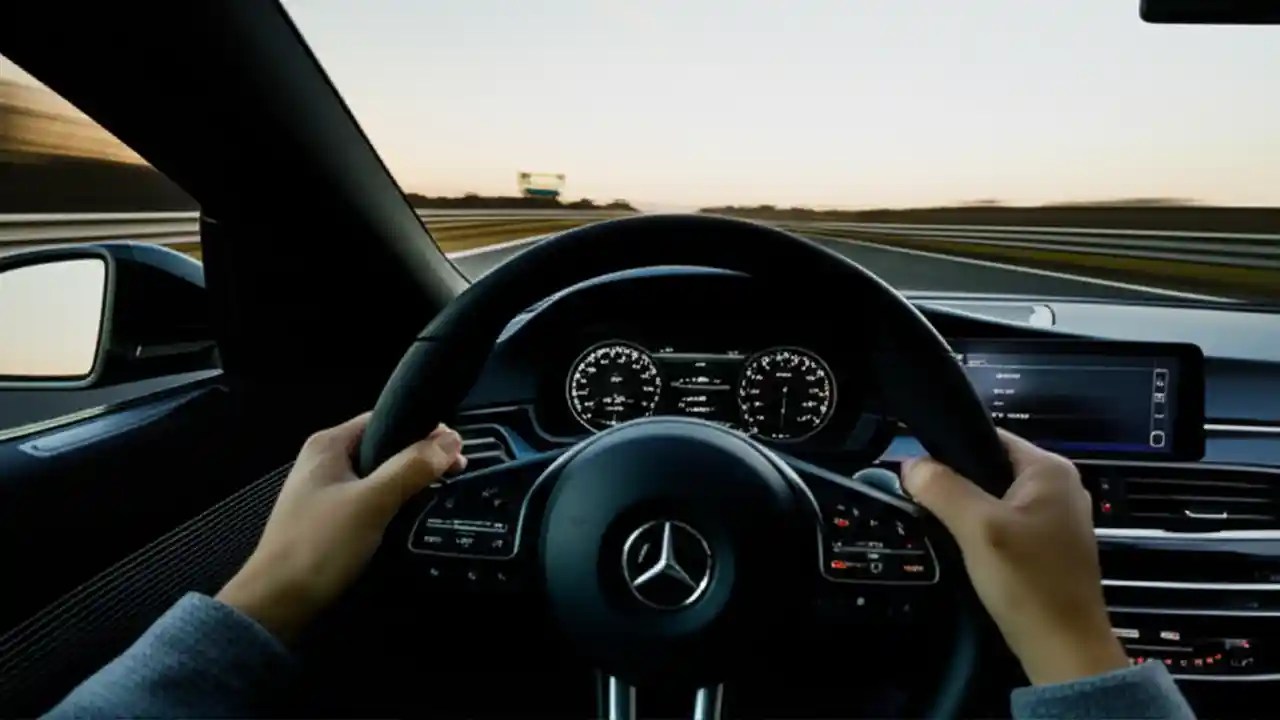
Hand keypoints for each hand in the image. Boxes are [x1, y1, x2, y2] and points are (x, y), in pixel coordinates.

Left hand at [217, 413, 465, 641]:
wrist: (278, 602)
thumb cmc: (321, 544)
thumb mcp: (371, 501)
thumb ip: (411, 467)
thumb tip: (453, 439)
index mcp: (328, 444)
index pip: (384, 419)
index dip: (423, 429)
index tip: (457, 449)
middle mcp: (324, 461)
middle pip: (382, 446)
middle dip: (418, 457)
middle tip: (455, 473)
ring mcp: (324, 491)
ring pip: (377, 475)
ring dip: (407, 481)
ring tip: (438, 492)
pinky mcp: (328, 518)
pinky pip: (368, 499)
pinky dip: (391, 502)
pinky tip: (409, 514)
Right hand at [901, 429, 1127, 685]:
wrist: (1064, 650)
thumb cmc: (1027, 582)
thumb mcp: (978, 528)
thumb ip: (942, 488)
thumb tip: (909, 463)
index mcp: (1049, 469)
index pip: (988, 436)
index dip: (948, 448)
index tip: (915, 473)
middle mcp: (1059, 485)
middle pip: (989, 466)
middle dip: (955, 482)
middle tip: (921, 503)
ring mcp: (1057, 516)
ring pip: (994, 497)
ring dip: (966, 509)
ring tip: (937, 525)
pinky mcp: (1049, 544)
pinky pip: (1005, 522)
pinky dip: (982, 530)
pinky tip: (965, 548)